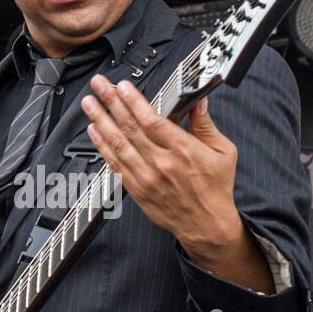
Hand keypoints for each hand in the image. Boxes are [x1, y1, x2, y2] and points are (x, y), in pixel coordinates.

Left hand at [81, 76, 239, 253]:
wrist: (207, 225)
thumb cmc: (215, 190)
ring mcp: (147, 177)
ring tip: (89, 104)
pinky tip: (94, 132)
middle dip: (111, 102)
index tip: (122, 86)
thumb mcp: (223, 152)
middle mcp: (162, 162)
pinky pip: (115, 165)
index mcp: (183, 150)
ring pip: (118, 144)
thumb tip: (198, 103)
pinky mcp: (138, 190)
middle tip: (99, 85)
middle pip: (130, 127)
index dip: (133, 101)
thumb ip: (205, 125)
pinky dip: (102, 147)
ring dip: (101, 121)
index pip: (152, 119)